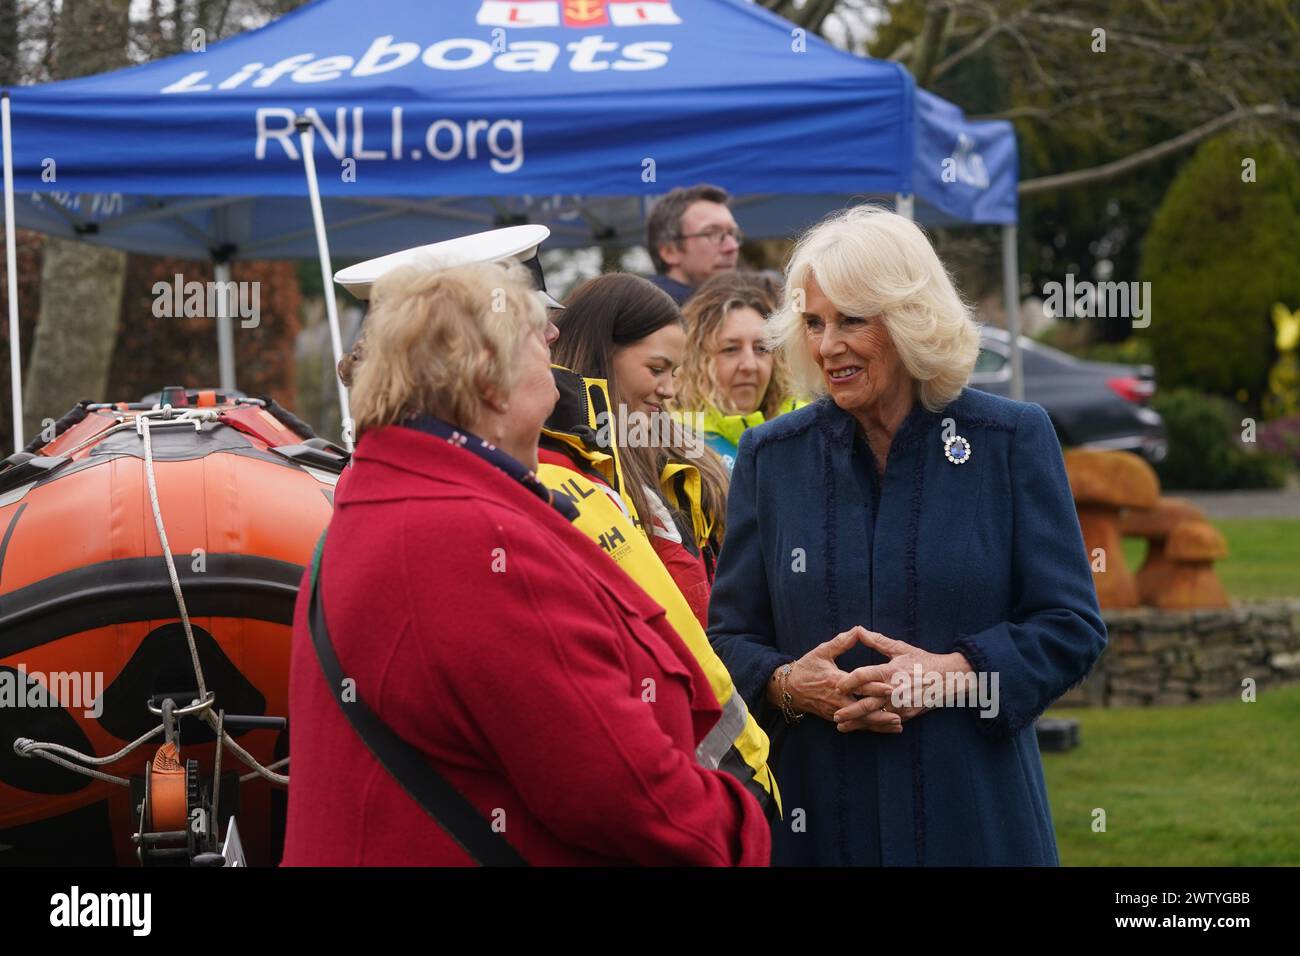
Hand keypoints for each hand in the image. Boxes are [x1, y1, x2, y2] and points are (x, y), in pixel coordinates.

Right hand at [766, 628, 899, 732]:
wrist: (788, 689)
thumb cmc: (807, 668)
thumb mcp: (822, 652)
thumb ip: (841, 642)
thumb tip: (857, 630)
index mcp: (835, 681)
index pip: (857, 685)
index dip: (874, 687)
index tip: (890, 687)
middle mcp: (837, 699)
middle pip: (862, 708)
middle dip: (880, 713)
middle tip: (899, 714)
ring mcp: (836, 711)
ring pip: (860, 720)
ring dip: (879, 724)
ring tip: (898, 725)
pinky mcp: (835, 718)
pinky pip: (855, 725)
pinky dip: (871, 728)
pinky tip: (885, 729)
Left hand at [832, 628, 973, 732]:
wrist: (949, 679)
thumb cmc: (923, 661)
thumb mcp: (900, 648)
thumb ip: (877, 640)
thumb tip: (858, 629)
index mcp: (891, 671)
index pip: (864, 676)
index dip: (848, 681)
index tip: (836, 686)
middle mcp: (894, 690)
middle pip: (867, 703)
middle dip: (849, 710)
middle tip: (834, 715)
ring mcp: (901, 705)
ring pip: (875, 716)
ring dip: (858, 723)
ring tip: (842, 726)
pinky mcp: (906, 714)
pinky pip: (887, 722)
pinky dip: (873, 726)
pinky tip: (861, 728)